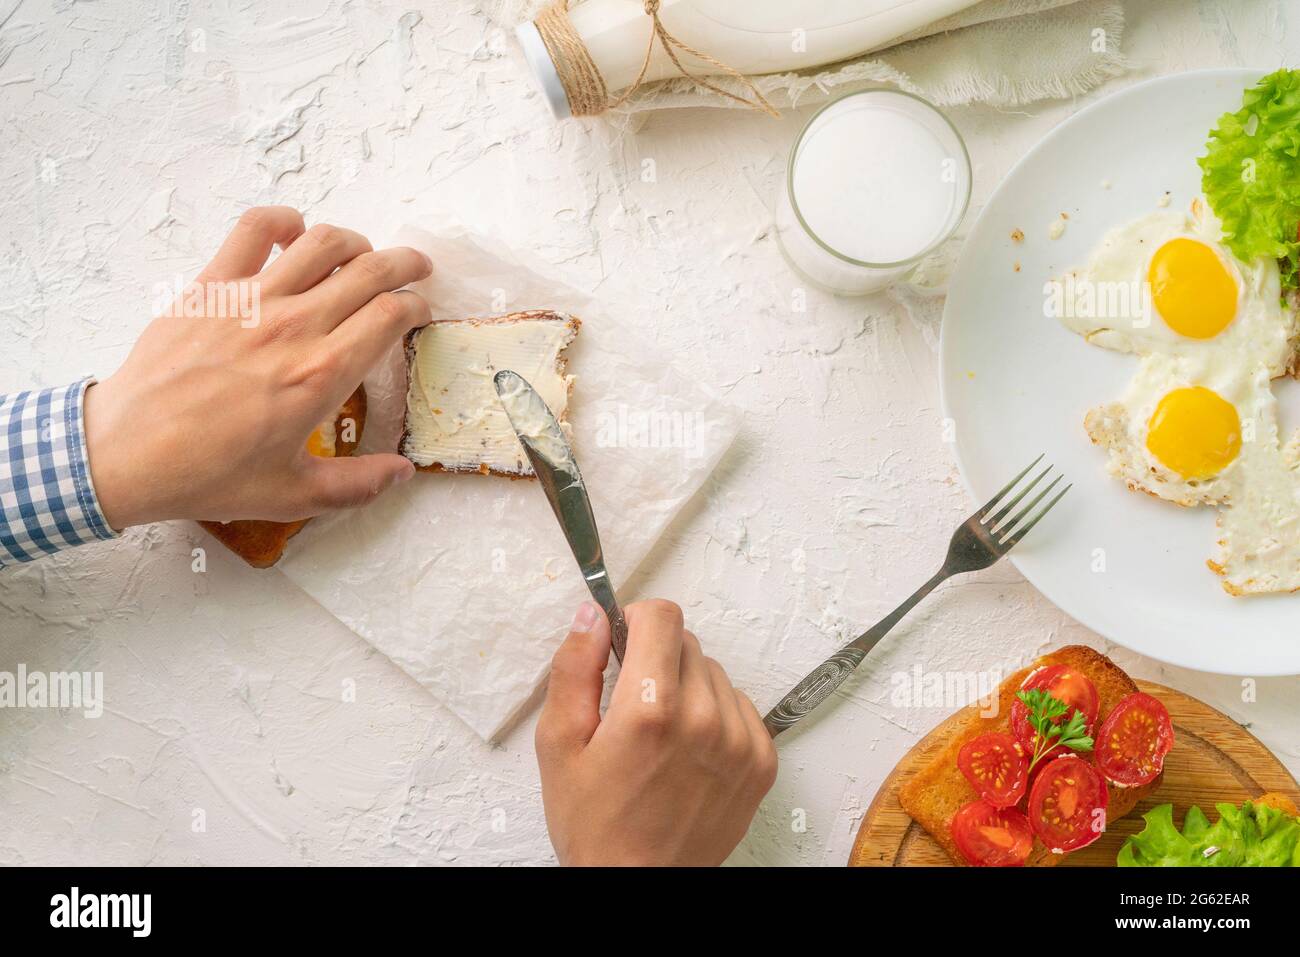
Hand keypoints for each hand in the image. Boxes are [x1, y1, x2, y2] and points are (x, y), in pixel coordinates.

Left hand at [83, 206, 432, 528]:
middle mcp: (294, 327)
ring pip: (323, 242)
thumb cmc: (211, 475)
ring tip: (363, 254)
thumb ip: (357, 484)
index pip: (390, 315)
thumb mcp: (293, 493)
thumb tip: (401, 473)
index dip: (416, 306)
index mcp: (322, 375)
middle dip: (404, 265)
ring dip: (356, 241)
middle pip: (370, 270)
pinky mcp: (211, 287)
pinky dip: (283, 221)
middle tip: (415, 270)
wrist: (128, 453)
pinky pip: (254, 229)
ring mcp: (251, 300)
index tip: (419, 313)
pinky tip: (293, 234)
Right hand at [536, 599, 776, 865]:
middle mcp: (703, 719)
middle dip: (657, 659)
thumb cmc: (595, 823)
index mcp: (650, 709)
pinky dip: (715, 714)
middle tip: (634, 702)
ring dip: (688, 686)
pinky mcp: (761, 761)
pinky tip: (688, 748)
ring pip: (713, 672)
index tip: (625, 644)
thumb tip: (593, 617)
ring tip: (662, 733)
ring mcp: (739, 741)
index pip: (662, 616)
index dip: (637, 621)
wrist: (637, 884)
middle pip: (686, 643)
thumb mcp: (558, 743)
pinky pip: (739, 705)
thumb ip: (575, 668)